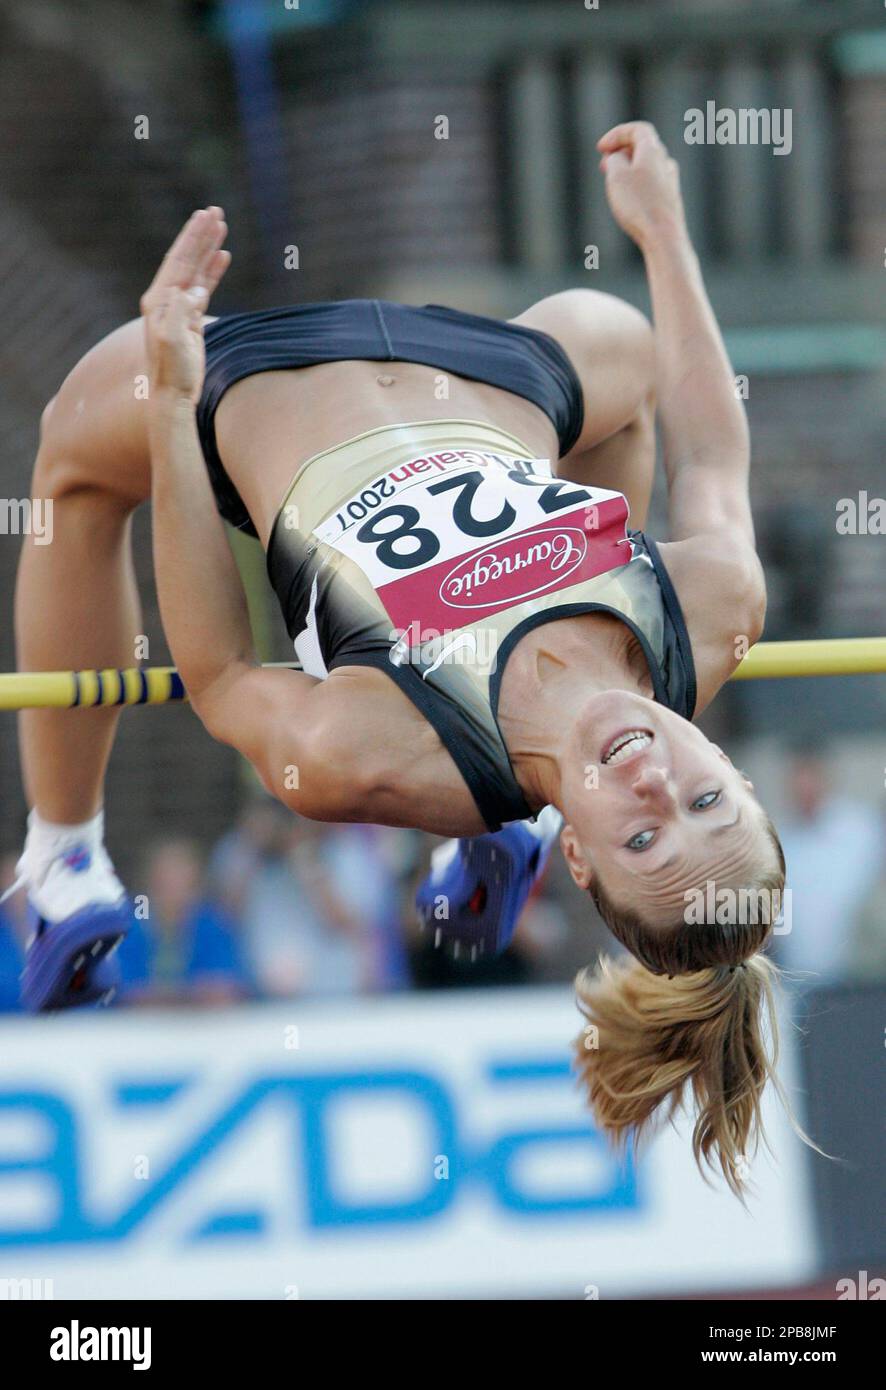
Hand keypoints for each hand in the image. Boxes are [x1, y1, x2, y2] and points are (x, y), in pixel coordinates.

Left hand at [141, 206, 229, 403]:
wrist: (172, 395)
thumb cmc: (171, 371)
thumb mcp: (172, 341)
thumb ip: (180, 312)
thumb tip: (193, 290)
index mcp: (159, 300)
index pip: (178, 261)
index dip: (193, 238)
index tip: (206, 216)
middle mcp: (166, 299)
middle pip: (186, 258)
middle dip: (200, 235)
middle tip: (215, 211)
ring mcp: (178, 307)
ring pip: (195, 269)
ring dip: (207, 248)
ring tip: (221, 225)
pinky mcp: (190, 318)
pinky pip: (203, 286)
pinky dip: (212, 269)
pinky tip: (223, 256)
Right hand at [597, 122, 685, 250]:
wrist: (663, 237)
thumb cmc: (639, 205)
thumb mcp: (617, 176)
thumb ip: (614, 160)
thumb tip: (617, 159)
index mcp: (653, 151)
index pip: (637, 130)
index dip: (617, 134)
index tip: (600, 148)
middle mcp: (665, 163)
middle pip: (643, 147)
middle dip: (621, 152)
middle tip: (603, 163)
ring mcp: (670, 183)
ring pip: (647, 167)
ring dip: (629, 169)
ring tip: (613, 181)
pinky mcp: (669, 202)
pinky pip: (651, 185)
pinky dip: (637, 184)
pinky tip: (629, 199)